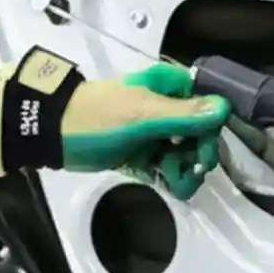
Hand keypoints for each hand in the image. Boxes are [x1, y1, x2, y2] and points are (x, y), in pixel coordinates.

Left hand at [0, 47, 229, 199]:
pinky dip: (171, 176)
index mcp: (168, 88)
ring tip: (177, 182)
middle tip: (190, 172)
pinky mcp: (142, 152)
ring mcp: (153, 131)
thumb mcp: (140, 114)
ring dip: (186, 170)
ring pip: (184, 153)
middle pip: (199, 134)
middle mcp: (165, 107)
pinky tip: (171, 184)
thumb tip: (222, 108)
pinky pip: (166, 165)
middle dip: (198, 156)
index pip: (207, 107)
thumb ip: (182, 115)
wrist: (51, 132)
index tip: (203, 153)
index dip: (210, 132)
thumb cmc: (94, 116)